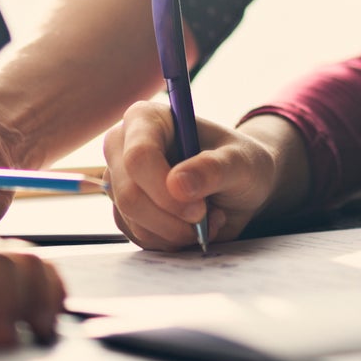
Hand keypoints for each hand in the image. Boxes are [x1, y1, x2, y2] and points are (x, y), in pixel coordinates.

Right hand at [102, 101, 295, 249]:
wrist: (239, 186)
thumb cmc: (239, 162)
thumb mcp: (240, 162)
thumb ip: (213, 168)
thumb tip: (177, 184)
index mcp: (146, 119)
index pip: (139, 156)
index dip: (164, 189)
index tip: (198, 210)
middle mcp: (123, 147)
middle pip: (129, 194)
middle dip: (172, 219)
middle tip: (208, 220)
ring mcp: (120, 181)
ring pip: (133, 220)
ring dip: (176, 231)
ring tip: (209, 217)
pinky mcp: (125, 211)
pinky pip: (139, 237)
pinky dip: (171, 240)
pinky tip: (193, 226)